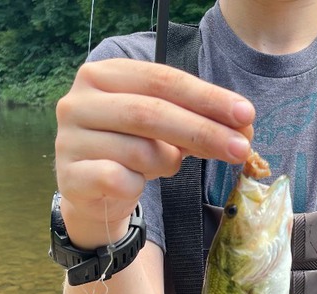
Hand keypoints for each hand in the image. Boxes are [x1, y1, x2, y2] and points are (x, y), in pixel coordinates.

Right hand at [54, 58, 254, 244]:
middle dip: (202, 131)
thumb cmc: (132, 152)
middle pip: (151, 112)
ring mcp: (69, 139)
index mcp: (104, 75)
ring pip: (139, 150)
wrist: (93, 194)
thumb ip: (197, 122)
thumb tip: (244, 128)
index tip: (246, 115)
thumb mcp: (165, 130)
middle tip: (240, 149)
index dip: (206, 97)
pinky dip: (139, 184)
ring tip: (164, 166)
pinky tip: (136, 183)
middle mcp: (80, 101)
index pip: (162, 79)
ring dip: (166, 163)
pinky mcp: (69, 176)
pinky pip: (119, 180)